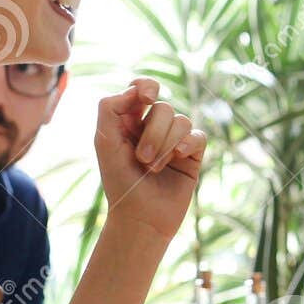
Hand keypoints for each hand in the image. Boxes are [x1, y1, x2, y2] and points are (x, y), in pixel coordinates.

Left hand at [95, 78, 206, 238]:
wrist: (140, 217)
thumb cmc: (119, 181)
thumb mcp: (105, 142)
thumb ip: (110, 109)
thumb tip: (134, 89)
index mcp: (131, 120)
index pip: (142, 87)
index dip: (147, 86)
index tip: (145, 100)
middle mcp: (154, 126)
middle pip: (163, 107)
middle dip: (153, 133)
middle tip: (142, 159)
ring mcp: (175, 140)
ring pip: (182, 121)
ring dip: (166, 144)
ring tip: (154, 168)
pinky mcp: (192, 156)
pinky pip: (198, 136)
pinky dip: (188, 144)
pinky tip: (179, 158)